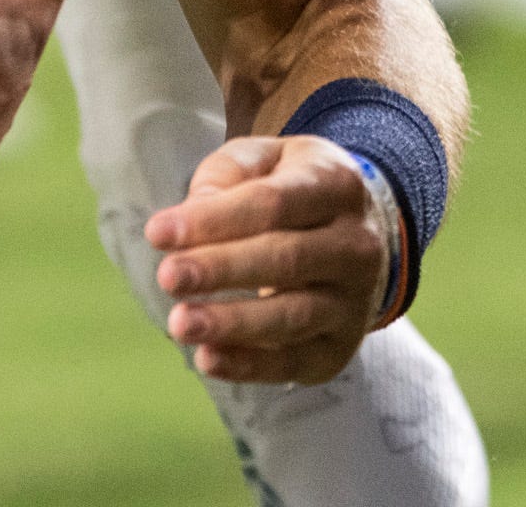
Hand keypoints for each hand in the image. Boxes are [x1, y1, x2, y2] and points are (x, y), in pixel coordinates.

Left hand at [146, 134, 391, 385]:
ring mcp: (354, 300)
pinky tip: (208, 359)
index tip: (158, 232)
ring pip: (293, 315)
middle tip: (169, 277)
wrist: (367, 233)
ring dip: (232, 323)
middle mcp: (356, 244)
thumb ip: (227, 175)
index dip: (214, 219)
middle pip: (285, 259)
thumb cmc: (293, 190)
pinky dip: (249, 366)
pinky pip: (294, 362)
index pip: (272, 202)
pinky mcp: (339, 348)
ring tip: (181, 323)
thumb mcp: (267, 159)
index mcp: (335, 185)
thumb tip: (190, 217)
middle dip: (221, 269)